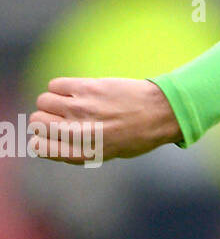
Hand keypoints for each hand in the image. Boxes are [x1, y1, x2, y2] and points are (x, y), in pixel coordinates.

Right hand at [28, 77, 182, 164]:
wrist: (163, 112)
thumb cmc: (137, 134)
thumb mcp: (105, 153)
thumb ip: (75, 150)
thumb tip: (46, 140)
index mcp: (81, 153)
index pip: (38, 147)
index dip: (43, 139)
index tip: (54, 134)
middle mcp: (77, 133)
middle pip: (37, 121)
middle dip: (47, 118)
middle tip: (66, 115)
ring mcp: (81, 109)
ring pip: (43, 101)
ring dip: (54, 101)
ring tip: (73, 102)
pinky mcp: (89, 88)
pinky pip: (55, 84)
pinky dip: (61, 86)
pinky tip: (77, 90)